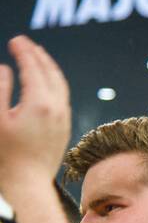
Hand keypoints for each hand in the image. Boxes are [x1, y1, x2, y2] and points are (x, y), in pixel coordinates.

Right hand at [0, 35, 71, 185]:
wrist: (27, 182)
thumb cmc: (6, 154)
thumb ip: (0, 89)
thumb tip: (6, 69)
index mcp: (40, 102)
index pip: (33, 68)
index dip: (24, 51)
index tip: (16, 40)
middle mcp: (57, 108)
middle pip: (51, 72)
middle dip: (38, 55)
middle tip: (25, 43)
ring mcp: (64, 118)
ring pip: (60, 84)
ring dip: (49, 67)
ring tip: (37, 56)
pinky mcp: (65, 127)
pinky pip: (62, 97)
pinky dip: (54, 82)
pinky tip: (46, 82)